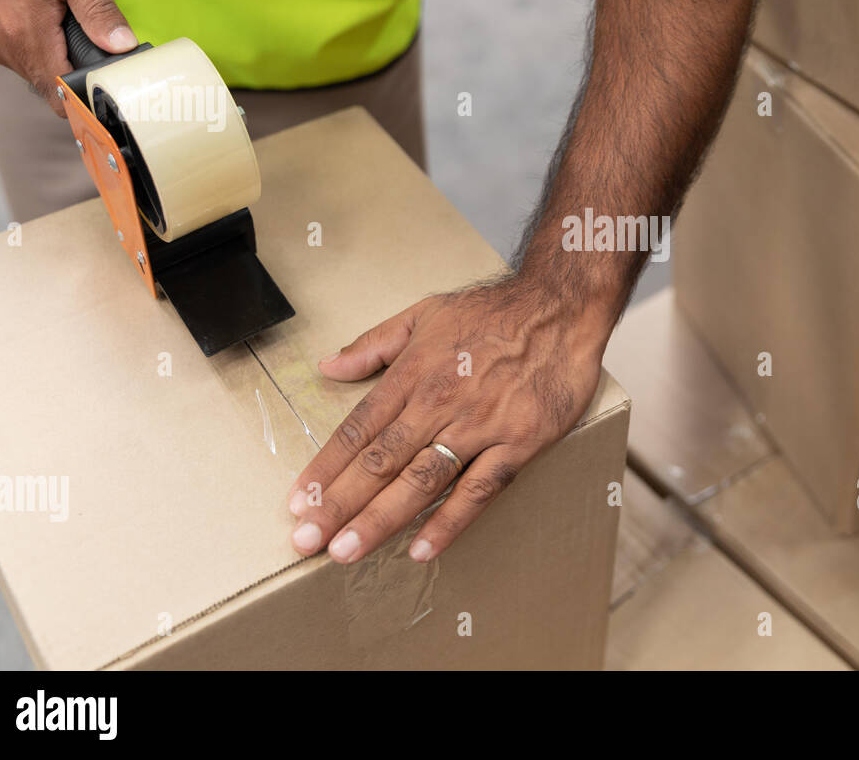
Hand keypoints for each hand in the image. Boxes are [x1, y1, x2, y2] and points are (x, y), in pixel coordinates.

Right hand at [0, 0, 136, 115]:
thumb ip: (97, 8)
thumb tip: (121, 45)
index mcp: (24, 31)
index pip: (61, 94)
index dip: (89, 96)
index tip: (111, 88)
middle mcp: (0, 42)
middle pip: (50, 83)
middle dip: (78, 68)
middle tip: (100, 43)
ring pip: (34, 67)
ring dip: (57, 52)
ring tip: (69, 17)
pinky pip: (17, 49)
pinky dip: (38, 40)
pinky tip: (46, 12)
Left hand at [286, 276, 611, 563]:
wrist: (561, 307)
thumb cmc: (495, 311)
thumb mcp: (425, 312)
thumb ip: (374, 343)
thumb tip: (329, 365)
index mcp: (413, 374)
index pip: (357, 430)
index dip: (324, 469)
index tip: (297, 501)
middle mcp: (440, 403)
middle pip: (379, 462)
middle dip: (337, 504)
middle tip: (305, 539)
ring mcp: (479, 426)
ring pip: (421, 481)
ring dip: (380, 519)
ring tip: (346, 551)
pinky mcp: (518, 442)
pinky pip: (478, 489)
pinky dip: (449, 521)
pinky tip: (422, 548)